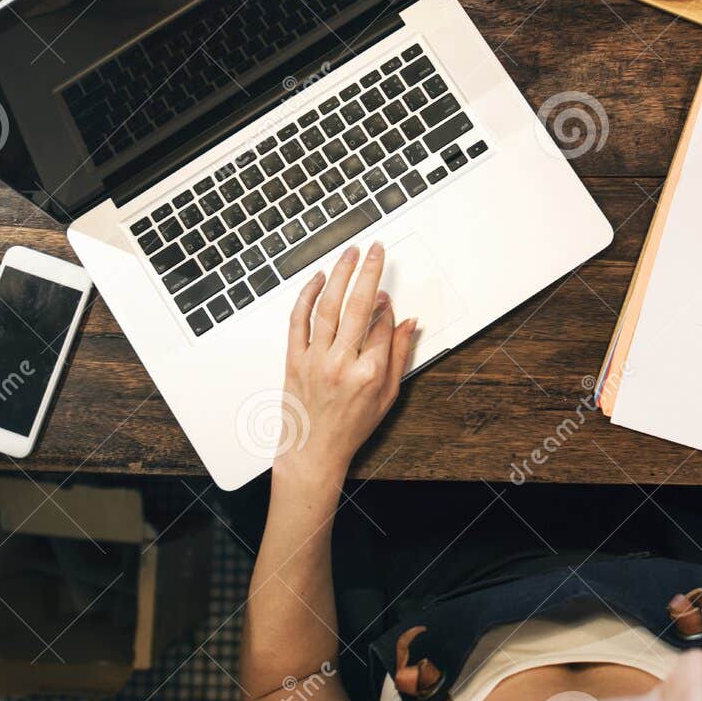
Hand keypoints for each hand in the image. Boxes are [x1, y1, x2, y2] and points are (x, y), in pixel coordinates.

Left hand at [277, 242, 416, 483]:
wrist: (313, 450)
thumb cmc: (351, 427)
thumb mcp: (388, 397)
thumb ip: (399, 357)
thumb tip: (408, 323)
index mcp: (369, 374)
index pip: (382, 327)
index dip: (388, 308)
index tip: (389, 296)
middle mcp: (341, 363)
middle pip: (359, 307)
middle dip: (370, 273)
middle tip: (376, 249)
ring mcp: (315, 360)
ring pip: (328, 306)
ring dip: (341, 275)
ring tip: (350, 254)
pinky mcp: (293, 359)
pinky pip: (299, 319)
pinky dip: (308, 295)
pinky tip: (319, 278)